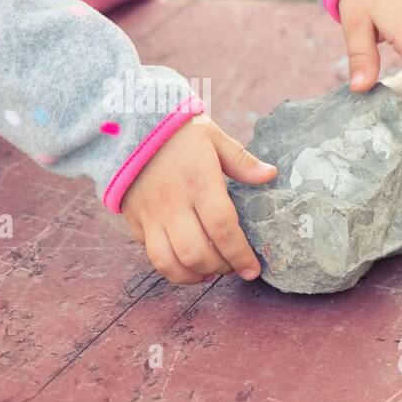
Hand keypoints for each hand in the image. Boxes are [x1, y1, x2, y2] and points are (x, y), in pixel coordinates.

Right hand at [121, 118, 276, 284]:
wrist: (130, 126)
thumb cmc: (178, 131)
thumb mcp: (213, 137)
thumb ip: (241, 161)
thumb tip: (270, 175)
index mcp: (198, 182)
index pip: (222, 229)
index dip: (240, 255)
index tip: (253, 269)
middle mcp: (173, 203)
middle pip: (197, 253)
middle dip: (220, 268)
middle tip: (233, 266)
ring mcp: (150, 214)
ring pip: (170, 262)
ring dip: (193, 276)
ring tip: (210, 272)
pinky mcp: (135, 219)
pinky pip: (152, 254)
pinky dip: (171, 268)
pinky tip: (187, 264)